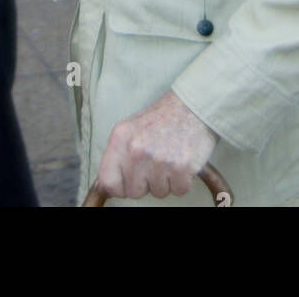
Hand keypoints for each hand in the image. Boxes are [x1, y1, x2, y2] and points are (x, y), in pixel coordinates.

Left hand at [96, 91, 217, 200]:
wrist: (191, 106)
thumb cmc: (161, 119)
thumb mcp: (131, 129)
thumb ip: (119, 155)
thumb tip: (108, 186)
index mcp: (120, 139)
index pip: (107, 181)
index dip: (118, 187)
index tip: (128, 183)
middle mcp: (136, 150)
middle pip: (134, 192)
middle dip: (145, 183)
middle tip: (155, 163)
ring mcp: (159, 159)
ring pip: (158, 193)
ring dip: (165, 181)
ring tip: (169, 157)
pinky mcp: (181, 167)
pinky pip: (179, 190)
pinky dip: (182, 181)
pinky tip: (182, 161)